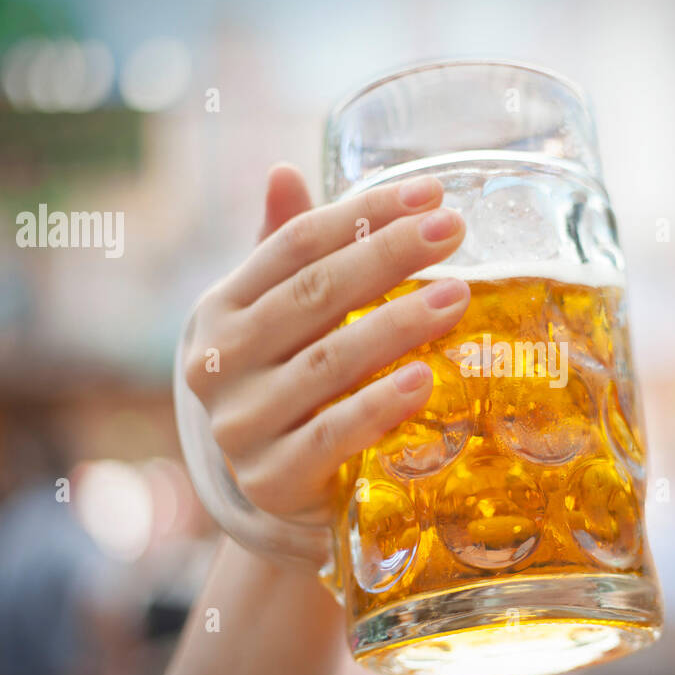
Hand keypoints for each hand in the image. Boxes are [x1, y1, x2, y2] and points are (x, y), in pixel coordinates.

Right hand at [181, 164, 468, 562]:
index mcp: (220, 310)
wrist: (280, 503)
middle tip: (455, 229)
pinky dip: (379, 406)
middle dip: (389, 255)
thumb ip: (286, 255)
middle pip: (313, 294)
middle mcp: (216, 362)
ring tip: (458, 295)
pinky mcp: (273, 480)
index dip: (363, 214)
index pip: (294, 245)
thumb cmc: (292, 392)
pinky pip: (333, 435)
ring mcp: (241, 425)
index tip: (431, 194)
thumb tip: (282, 171)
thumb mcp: (281, 322)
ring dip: (397, 324)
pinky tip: (424, 379)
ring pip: (327, 362)